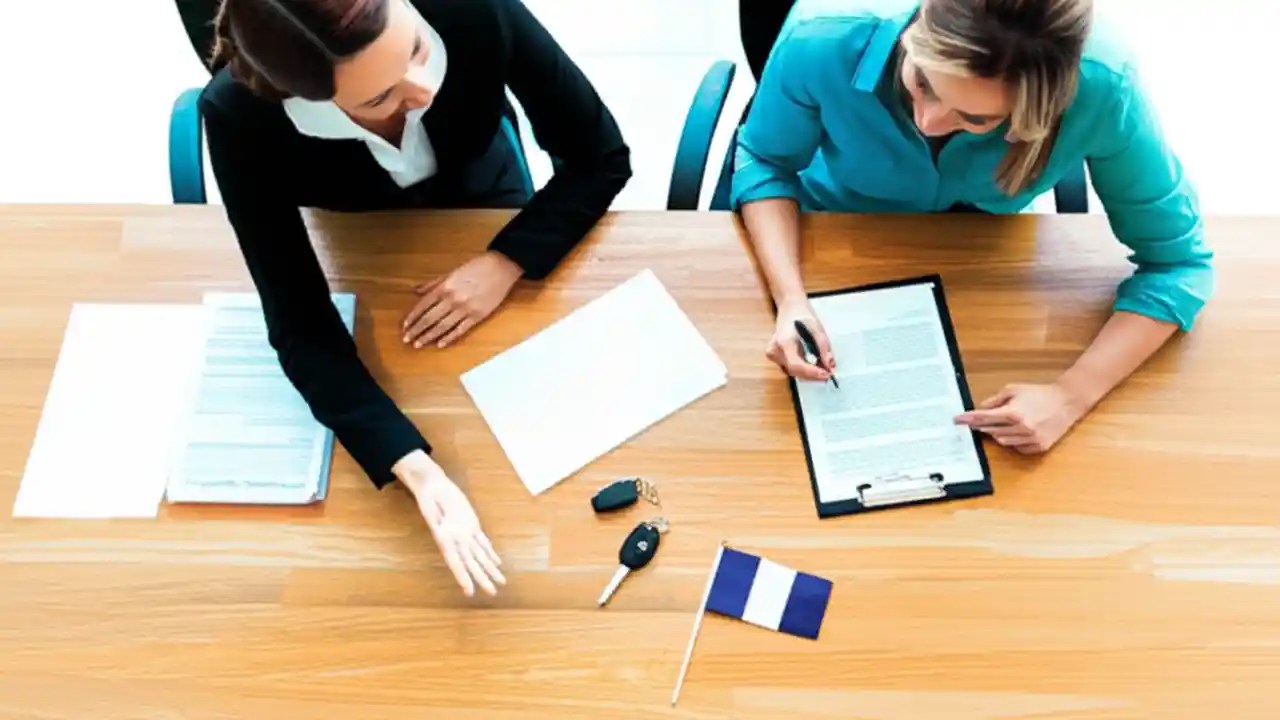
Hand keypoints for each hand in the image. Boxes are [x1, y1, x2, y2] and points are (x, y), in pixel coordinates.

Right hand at [394, 452, 504, 596]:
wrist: (434, 487)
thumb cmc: (431, 495)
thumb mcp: (432, 504)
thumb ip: (436, 514)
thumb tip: (438, 520)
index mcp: (444, 538)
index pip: (454, 561)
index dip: (462, 577)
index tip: (468, 591)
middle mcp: (456, 540)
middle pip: (471, 563)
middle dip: (482, 578)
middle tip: (492, 593)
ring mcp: (464, 534)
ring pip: (479, 556)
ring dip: (490, 569)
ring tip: (501, 582)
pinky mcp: (471, 526)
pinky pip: (482, 542)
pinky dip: (490, 553)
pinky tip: (498, 563)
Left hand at [402, 251, 522, 348]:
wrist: (501, 268)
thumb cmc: (477, 267)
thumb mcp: (452, 272)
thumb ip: (433, 283)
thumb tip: (416, 291)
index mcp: (445, 287)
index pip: (423, 305)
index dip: (412, 317)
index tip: (405, 326)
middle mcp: (452, 299)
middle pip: (430, 319)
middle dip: (417, 330)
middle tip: (407, 339)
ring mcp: (465, 309)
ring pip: (442, 326)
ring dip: (429, 337)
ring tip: (418, 344)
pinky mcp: (477, 316)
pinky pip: (460, 330)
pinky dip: (449, 338)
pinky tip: (440, 344)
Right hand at [766, 299, 835, 380]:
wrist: (789, 307)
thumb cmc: (802, 314)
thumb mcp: (817, 329)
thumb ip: (824, 348)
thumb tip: (830, 366)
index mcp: (784, 342)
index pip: (796, 365)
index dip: (812, 373)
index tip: (827, 374)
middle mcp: (775, 351)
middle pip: (795, 371)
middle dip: (813, 374)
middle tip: (829, 372)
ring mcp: (773, 354)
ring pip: (793, 372)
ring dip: (809, 373)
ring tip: (823, 368)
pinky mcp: (775, 357)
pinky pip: (791, 368)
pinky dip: (803, 369)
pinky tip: (813, 365)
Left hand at [954, 382, 1090, 453]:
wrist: (1066, 402)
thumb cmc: (1039, 394)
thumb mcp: (1014, 390)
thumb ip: (994, 401)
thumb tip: (979, 409)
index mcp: (1013, 413)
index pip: (983, 418)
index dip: (968, 419)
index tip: (957, 420)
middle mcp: (1021, 428)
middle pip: (990, 431)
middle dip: (982, 426)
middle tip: (976, 422)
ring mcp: (1030, 440)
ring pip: (1002, 441)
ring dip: (998, 433)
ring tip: (1005, 422)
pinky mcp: (1038, 447)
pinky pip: (1017, 448)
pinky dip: (1013, 441)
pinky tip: (1018, 431)